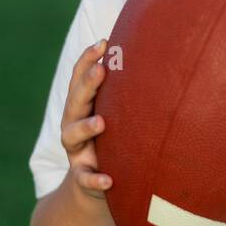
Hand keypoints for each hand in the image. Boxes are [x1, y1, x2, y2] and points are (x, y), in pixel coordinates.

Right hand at [59, 39, 113, 201]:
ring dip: (85, 127)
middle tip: (101, 71)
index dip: (87, 59)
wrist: (97, 183)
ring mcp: (76, 150)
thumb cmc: (113, 137)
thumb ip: (125, 91)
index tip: (104, 43)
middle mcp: (73, 123)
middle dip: (87, 84)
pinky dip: (94, 179)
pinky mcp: (82, 176)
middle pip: (75, 101)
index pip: (79, 78)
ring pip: (71, 135)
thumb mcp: (116, 112)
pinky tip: (108, 179)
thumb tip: (153, 53)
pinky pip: (85, 178)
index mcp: (81, 105)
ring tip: (101, 122)